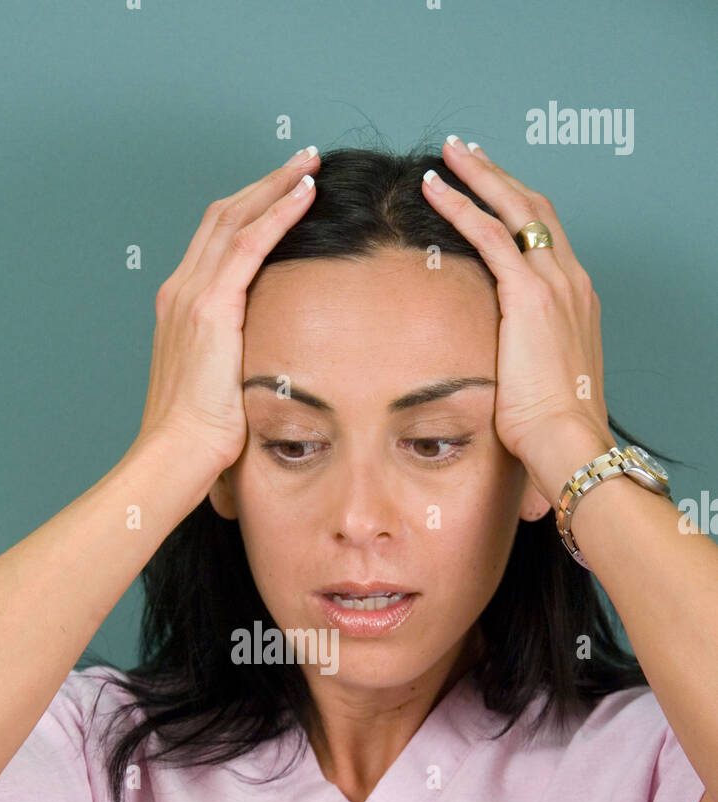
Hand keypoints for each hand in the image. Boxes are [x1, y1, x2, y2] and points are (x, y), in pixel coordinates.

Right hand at [136, 146, 319, 480]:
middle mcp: (180, 291)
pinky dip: (279, 212)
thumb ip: (237, 359)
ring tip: (310, 165)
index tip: (282, 192)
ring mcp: (191, 295)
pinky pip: (250, 243)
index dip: (249, 209)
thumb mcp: (219, 386)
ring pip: (236, 217)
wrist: (175, 453)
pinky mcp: (211, 307)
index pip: (215, 239)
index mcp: (180, 306)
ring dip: (276, 185)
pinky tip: (306, 195)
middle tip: (302, 162)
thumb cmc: (198, 436)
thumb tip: (269, 364)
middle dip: (264, 183)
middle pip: (223, 215)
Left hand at [421, 138, 614, 497]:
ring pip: (514, 208)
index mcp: (576, 298)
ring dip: (478, 176)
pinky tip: (434, 190)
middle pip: (534, 207)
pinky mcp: (529, 294)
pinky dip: (461, 206)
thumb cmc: (552, 426)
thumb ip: (523, 356)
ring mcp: (553, 283)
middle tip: (465, 152)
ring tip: (446, 156)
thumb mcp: (541, 379)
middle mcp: (570, 280)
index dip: (517, 205)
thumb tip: (497, 366)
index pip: (547, 235)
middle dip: (498, 174)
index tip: (492, 186)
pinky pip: (491, 234)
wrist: (567, 439)